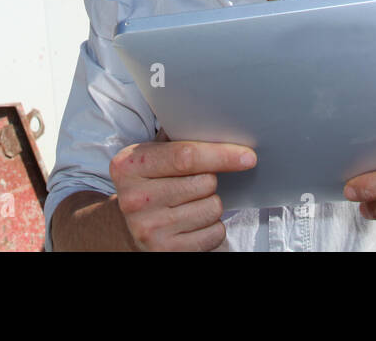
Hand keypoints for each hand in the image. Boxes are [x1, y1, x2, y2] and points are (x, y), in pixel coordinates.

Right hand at [108, 128, 255, 250]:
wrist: (127, 227)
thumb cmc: (149, 183)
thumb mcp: (151, 155)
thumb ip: (176, 139)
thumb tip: (220, 124)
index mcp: (129, 165)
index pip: (185, 156)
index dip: (221, 154)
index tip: (247, 156)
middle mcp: (135, 198)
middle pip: (204, 182)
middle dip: (210, 180)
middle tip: (194, 182)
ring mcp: (149, 228)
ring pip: (212, 208)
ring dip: (211, 204)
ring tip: (191, 203)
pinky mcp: (165, 251)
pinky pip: (213, 233)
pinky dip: (212, 227)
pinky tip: (193, 222)